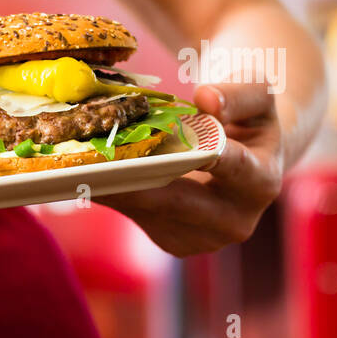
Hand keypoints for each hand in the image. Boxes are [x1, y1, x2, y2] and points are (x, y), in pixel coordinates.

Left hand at [99, 82, 283, 256]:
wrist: (250, 160)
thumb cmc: (250, 121)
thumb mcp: (258, 97)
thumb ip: (239, 94)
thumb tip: (206, 98)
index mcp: (260, 182)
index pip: (230, 168)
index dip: (199, 157)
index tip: (166, 144)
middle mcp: (234, 221)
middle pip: (174, 198)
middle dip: (134, 175)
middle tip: (93, 157)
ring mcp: (201, 238)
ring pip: (147, 210)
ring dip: (112, 187)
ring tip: (76, 164)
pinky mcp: (173, 243)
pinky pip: (135, 216)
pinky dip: (110, 194)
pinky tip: (84, 174)